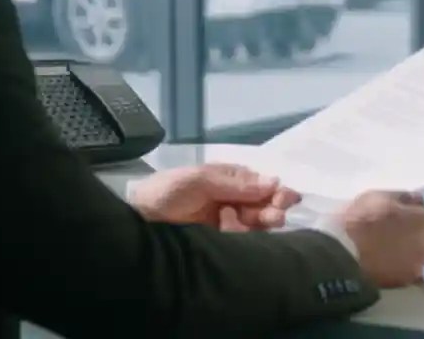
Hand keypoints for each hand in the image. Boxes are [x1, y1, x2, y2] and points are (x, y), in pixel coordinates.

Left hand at [128, 163, 300, 231]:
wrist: (139, 222)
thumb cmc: (167, 192)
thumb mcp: (199, 179)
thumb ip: (235, 183)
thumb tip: (274, 181)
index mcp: (232, 180)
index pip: (264, 184)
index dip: (277, 191)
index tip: (284, 198)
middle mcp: (235, 200)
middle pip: (266, 205)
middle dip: (274, 209)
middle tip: (275, 215)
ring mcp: (229, 223)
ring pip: (259, 224)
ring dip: (262, 223)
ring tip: (255, 222)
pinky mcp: (223, 243)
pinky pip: (244, 240)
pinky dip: (242, 236)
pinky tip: (229, 228)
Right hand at [341, 190, 423, 287]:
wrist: (342, 256)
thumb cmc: (359, 221)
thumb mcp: (378, 196)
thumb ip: (402, 197)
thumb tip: (417, 200)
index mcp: (422, 221)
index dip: (416, 217)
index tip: (403, 217)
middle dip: (419, 238)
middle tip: (400, 236)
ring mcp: (416, 266)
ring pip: (421, 260)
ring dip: (413, 255)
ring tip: (394, 253)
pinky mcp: (403, 283)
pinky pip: (408, 274)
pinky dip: (402, 269)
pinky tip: (388, 266)